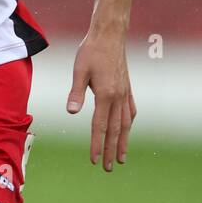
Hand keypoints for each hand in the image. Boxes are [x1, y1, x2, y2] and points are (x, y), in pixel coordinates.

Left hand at [67, 30, 135, 170]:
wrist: (110, 34)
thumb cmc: (91, 51)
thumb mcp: (79, 71)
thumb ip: (76, 93)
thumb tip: (71, 113)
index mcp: (106, 95)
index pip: (99, 126)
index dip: (96, 144)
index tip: (94, 160)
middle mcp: (118, 97)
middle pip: (115, 130)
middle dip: (110, 150)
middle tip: (107, 168)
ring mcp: (125, 92)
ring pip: (125, 123)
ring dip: (122, 141)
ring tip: (120, 157)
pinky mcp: (127, 87)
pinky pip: (130, 110)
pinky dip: (129, 123)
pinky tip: (127, 129)